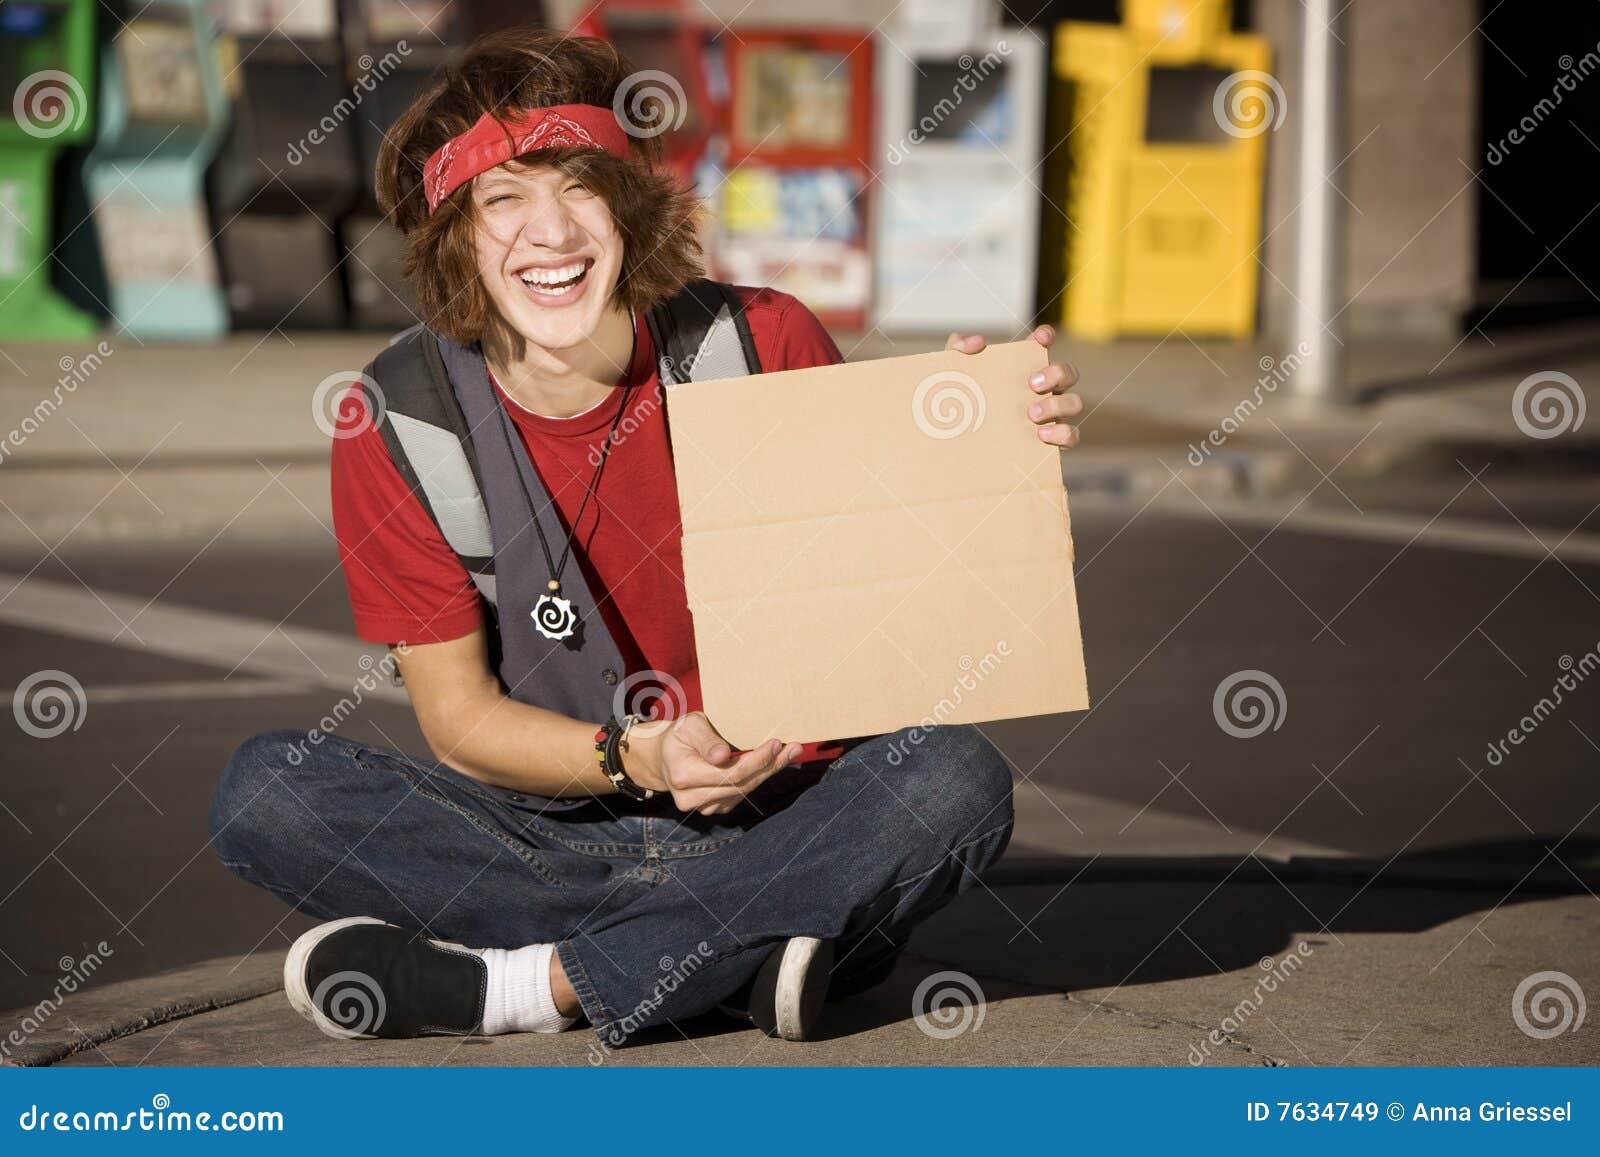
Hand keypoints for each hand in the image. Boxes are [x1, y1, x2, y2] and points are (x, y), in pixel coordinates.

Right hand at [625, 712, 801, 815]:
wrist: (665, 757)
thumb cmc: (680, 735)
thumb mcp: (689, 726)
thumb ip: (705, 740)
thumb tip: (722, 756)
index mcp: (683, 776)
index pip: (728, 774)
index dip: (756, 761)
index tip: (776, 744)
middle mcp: (691, 799)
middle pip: (740, 785)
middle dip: (769, 766)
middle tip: (794, 748)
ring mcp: (703, 807)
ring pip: (744, 791)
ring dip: (769, 772)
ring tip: (790, 753)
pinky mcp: (715, 808)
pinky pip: (742, 795)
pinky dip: (760, 778)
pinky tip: (775, 763)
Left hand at [946, 324, 1081, 447]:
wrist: (959, 448)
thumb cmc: (962, 405)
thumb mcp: (953, 376)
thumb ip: (957, 350)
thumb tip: (976, 342)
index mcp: (1024, 369)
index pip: (1043, 343)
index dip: (1046, 336)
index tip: (1039, 338)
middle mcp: (1044, 390)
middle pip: (1068, 372)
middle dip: (1056, 374)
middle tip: (1032, 384)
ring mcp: (1052, 415)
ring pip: (1075, 403)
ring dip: (1058, 405)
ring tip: (1031, 413)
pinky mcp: (1052, 441)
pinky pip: (1071, 436)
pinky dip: (1062, 433)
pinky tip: (1041, 435)